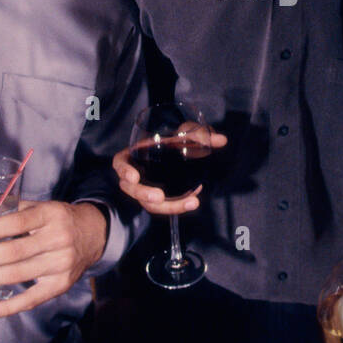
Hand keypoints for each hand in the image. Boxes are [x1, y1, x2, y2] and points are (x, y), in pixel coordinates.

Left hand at [0, 200, 107, 318]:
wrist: (95, 234)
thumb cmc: (61, 220)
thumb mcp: (44, 207)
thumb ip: (16, 210)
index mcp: (51, 216)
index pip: (17, 222)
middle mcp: (57, 240)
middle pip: (14, 252)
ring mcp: (60, 265)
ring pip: (18, 275)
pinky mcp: (61, 285)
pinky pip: (32, 299)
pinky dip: (8, 307)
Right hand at [113, 128, 227, 214]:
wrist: (175, 157)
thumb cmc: (170, 144)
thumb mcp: (181, 136)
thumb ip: (199, 135)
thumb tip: (222, 140)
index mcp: (134, 156)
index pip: (121, 164)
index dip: (124, 170)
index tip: (133, 177)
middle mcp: (136, 175)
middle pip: (132, 189)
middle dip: (144, 194)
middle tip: (159, 197)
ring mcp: (145, 190)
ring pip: (149, 204)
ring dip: (168, 206)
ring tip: (190, 203)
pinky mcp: (157, 200)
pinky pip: (163, 207)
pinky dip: (177, 205)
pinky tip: (192, 202)